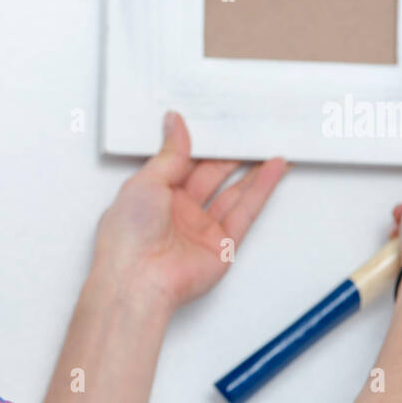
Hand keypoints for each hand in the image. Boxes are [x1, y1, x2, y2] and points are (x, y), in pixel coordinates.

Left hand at [92, 110, 290, 311]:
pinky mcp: (221, 246)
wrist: (138, 279)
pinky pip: (245, 213)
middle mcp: (177, 213)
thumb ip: (169, 153)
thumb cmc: (128, 236)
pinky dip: (261, 190)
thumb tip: (174, 124)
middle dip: (230, 155)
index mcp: (154, 196)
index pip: (183, 163)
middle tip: (249, 131)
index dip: (201, 144)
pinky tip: (273, 170)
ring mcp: (200, 230)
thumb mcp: (146, 180)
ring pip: (233, 193)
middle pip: (211, 176)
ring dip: (253, 171)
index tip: (218, 123)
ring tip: (271, 146)